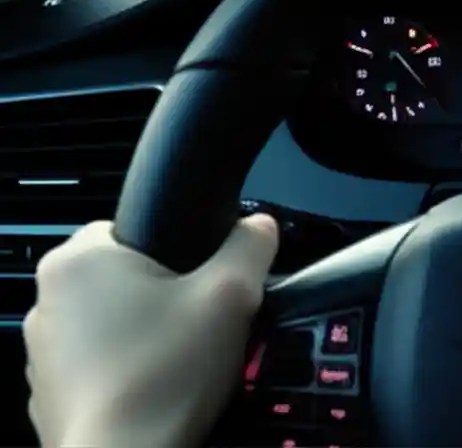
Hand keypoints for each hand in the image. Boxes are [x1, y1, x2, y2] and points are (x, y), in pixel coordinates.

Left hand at [24, 215, 278, 446]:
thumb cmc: (167, 374)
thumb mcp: (231, 295)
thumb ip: (250, 246)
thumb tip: (260, 226)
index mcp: (78, 259)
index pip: (137, 226)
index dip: (183, 250)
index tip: (207, 282)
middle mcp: (48, 299)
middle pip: (128, 277)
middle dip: (167, 296)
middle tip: (204, 324)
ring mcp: (42, 351)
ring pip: (114, 322)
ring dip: (146, 334)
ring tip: (183, 361)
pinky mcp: (49, 393)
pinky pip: (100, 365)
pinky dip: (128, 371)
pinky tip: (157, 389)